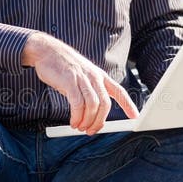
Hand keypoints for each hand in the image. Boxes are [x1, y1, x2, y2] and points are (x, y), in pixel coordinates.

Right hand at [22, 32, 139, 134]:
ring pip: (92, 106)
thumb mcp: (83, 76)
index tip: (134, 116)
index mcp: (100, 76)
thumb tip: (92, 114)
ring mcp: (83, 79)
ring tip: (79, 127)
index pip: (119, 91)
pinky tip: (73, 121)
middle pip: (105, 104)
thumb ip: (89, 92)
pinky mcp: (70, 81)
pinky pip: (77, 104)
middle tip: (90, 130)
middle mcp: (94, 77)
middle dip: (99, 122)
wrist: (48, 51)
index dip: (128, 104)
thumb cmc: (64, 67)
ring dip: (87, 121)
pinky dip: (76, 116)